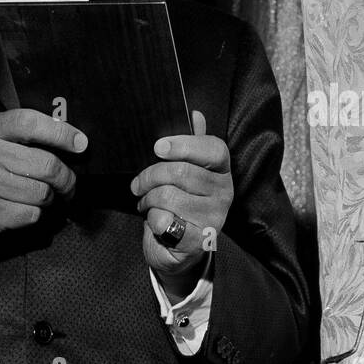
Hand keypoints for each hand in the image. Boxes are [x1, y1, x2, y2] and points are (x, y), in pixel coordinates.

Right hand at [0, 109, 85, 247]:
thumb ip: (16, 133)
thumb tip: (67, 136)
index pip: (30, 123)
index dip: (61, 133)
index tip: (81, 144)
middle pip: (46, 165)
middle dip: (66, 178)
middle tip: (68, 184)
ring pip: (42, 194)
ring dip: (48, 198)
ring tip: (39, 196)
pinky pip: (31, 215)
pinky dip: (34, 214)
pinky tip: (22, 209)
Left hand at [132, 109, 232, 288]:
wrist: (179, 249)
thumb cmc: (180, 206)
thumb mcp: (185, 172)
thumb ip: (191, 143)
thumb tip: (195, 114)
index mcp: (222, 171)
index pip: (214, 149)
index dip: (184, 145)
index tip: (157, 147)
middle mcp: (224, 193)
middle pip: (182, 172)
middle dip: (150, 176)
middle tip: (138, 184)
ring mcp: (215, 217)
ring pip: (169, 196)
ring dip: (148, 199)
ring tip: (146, 202)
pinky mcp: (200, 240)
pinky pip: (165, 220)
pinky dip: (152, 219)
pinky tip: (154, 220)